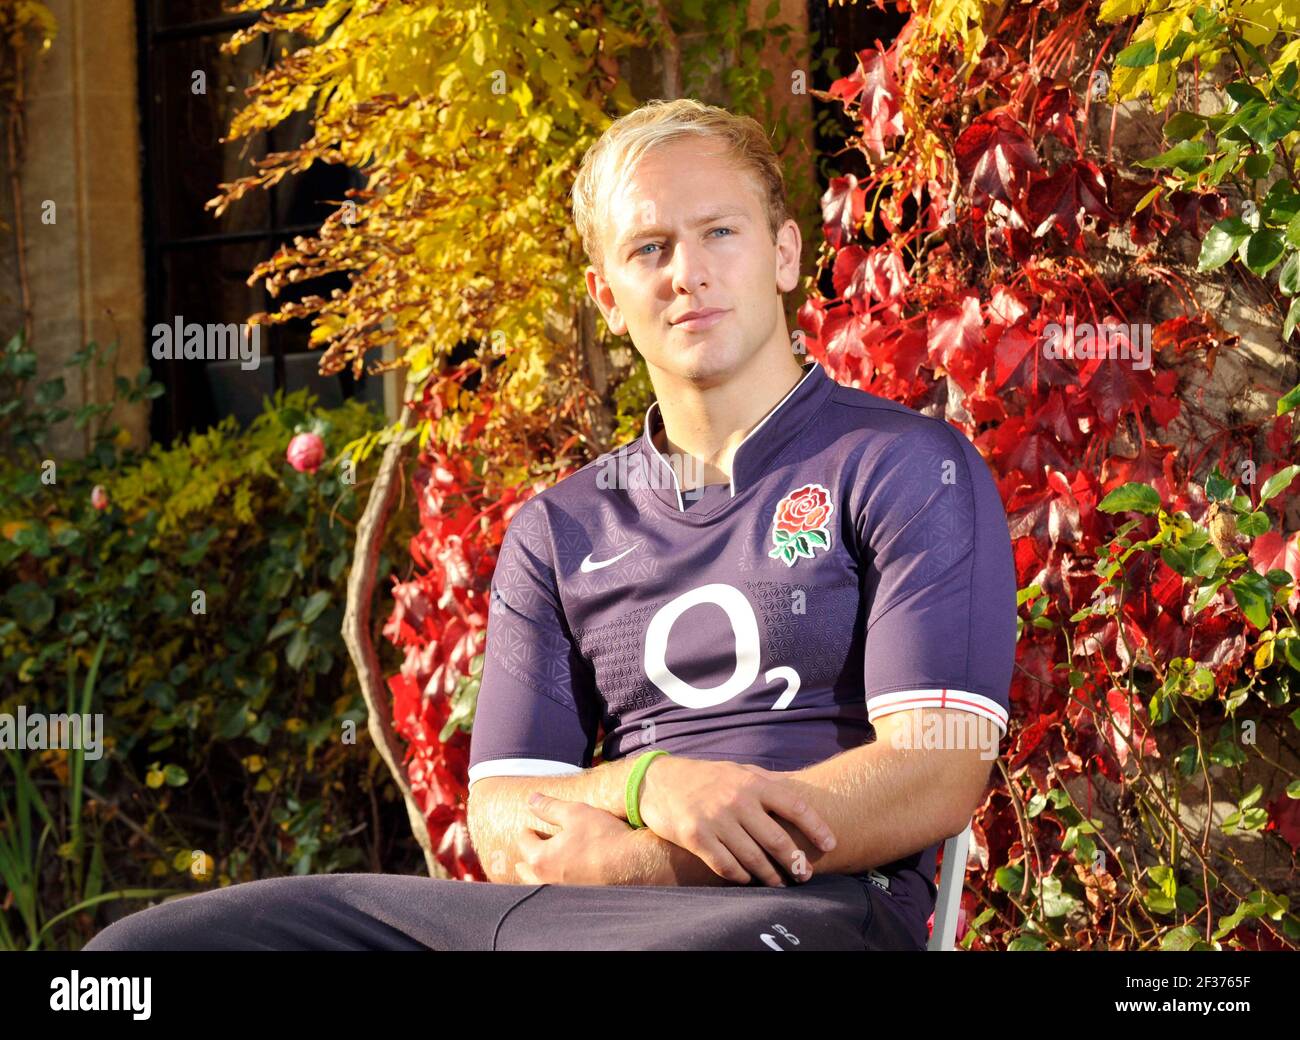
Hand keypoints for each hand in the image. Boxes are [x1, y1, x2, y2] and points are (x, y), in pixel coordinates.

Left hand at [515, 793, 636, 885]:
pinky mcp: (577, 901)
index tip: (531, 827)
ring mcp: (561, 894)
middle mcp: (546, 881)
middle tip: (536, 844)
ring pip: (539, 884)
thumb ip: (549, 807)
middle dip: (529, 855)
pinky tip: (566, 875)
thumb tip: (530, 799)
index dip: (528, 830)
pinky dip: (555, 883)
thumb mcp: (575, 813)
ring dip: (539, 873)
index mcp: (540, 859)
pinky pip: (557, 893)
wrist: (635, 864)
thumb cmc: (604, 837)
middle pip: (526, 869)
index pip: (524, 842)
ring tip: (547, 862)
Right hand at [636, 756, 836, 886]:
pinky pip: (726, 866)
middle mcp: (736, 801)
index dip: (816, 827)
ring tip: (780, 883)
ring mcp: (715, 820)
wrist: (658, 781)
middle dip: (796, 862)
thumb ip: (766, 781)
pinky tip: (748, 879)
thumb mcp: (736, 770)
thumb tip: (799, 788)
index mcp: (751, 783)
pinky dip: (741, 877)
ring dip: (770, 876)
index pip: (794, 806)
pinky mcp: (696, 837)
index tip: (830, 845)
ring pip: (753, 858)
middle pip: (777, 840)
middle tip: (806, 875)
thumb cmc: (705, 777)